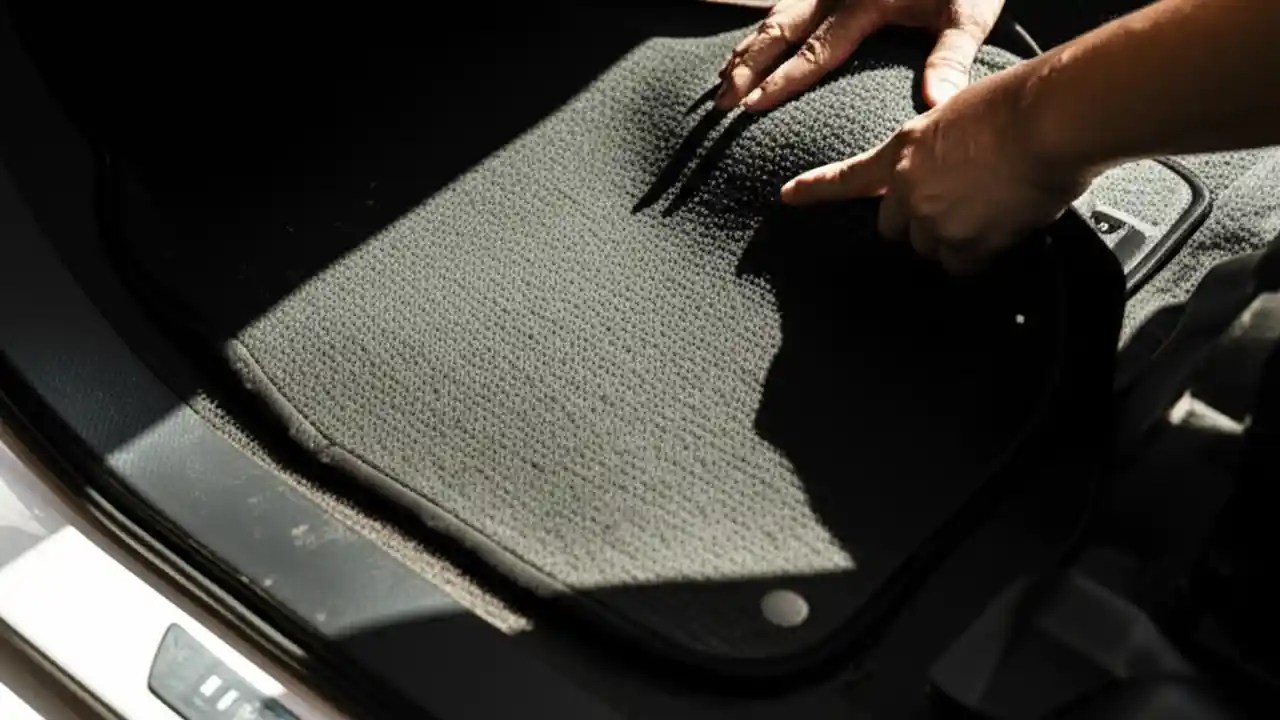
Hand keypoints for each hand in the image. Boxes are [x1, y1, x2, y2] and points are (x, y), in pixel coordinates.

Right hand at [716, 0, 1006, 111]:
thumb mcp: (969, 13)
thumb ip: (950, 58)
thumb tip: (933, 105)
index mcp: (867, 2)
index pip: (815, 51)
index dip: (781, 81)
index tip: (750, 106)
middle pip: (780, 30)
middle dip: (747, 66)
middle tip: (721, 102)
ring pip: (776, 15)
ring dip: (746, 49)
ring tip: (720, 81)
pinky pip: (786, 6)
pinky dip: (761, 31)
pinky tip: (748, 50)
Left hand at [779, 70, 1093, 273]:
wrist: (1048, 121)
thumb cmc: (1016, 107)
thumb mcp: (958, 115)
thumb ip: (941, 148)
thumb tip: (951, 167)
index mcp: (902, 153)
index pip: (848, 179)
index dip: (815, 190)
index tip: (789, 195)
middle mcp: (910, 192)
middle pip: (895, 230)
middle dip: (917, 225)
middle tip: (954, 207)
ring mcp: (936, 221)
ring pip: (932, 250)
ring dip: (953, 241)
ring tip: (988, 212)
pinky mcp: (967, 245)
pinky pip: (964, 266)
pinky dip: (980, 255)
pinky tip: (1001, 229)